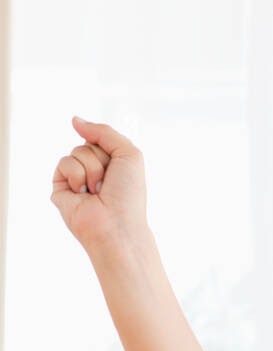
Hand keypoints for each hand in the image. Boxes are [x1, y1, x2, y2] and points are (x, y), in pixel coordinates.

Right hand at [50, 117, 147, 251]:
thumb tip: (75, 121)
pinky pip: (64, 163)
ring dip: (91, 169)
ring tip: (97, 191)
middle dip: (100, 160)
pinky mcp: (60, 189)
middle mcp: (92, 173)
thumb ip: (104, 131)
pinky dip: (77, 175)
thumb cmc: (128, 196)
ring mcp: (76, 181)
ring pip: (76, 152)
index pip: (101, 139)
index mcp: (110, 167)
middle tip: (107, 184)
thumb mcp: (129, 153)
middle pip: (88, 143)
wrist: (116, 225)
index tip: (119, 171)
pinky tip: (83, 194)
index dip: (110, 149)